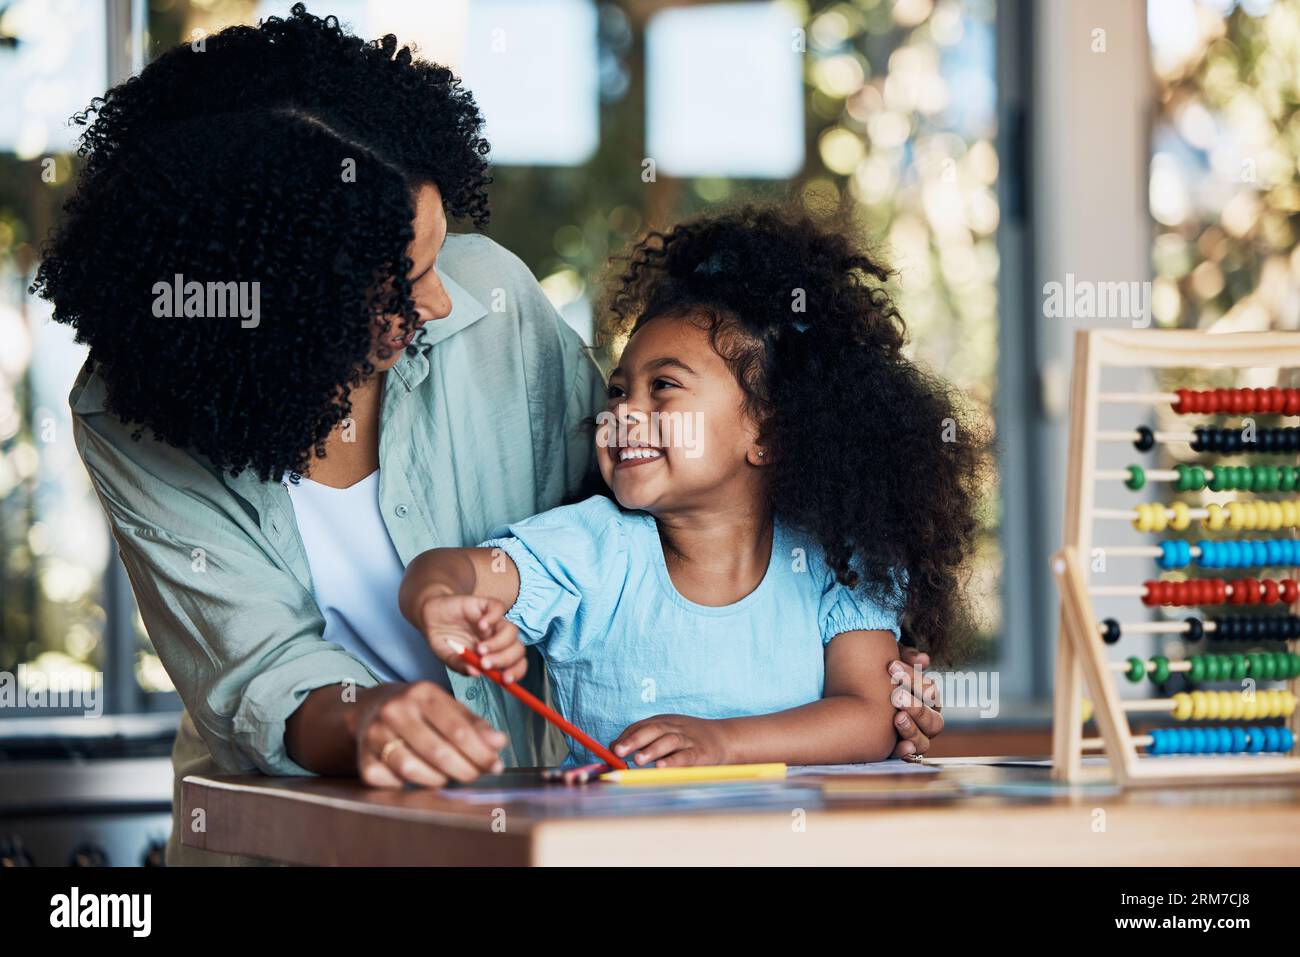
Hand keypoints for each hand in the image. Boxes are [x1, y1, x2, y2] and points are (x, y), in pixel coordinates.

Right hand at [354, 681, 507, 787]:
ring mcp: (375, 734)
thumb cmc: (418, 709)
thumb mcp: (447, 706)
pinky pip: (392, 782)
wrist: (369, 709)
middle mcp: (395, 710)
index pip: (458, 729)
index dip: (481, 752)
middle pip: (438, 752)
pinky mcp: (363, 758)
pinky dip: (411, 785)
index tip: (496, 765)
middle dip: (466, 770)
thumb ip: (474, 724)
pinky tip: (422, 778)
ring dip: (440, 780)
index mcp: (422, 693)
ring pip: (414, 770)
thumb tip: (499, 743)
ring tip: (451, 777)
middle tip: (478, 775)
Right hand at [417, 594, 526, 682]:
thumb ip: (461, 666)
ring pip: (511, 631)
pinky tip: (480, 625)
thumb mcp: (449, 658)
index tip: (505, 679)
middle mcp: (498, 638)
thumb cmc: (444, 639)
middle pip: (517, 649)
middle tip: (485, 664)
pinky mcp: (484, 605)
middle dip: (504, 659)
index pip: (516, 664)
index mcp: (495, 654)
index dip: (516, 671)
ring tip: (479, 648)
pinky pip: (498, 608)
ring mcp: (493, 622)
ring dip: (498, 643)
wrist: (429, 616)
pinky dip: (493, 617)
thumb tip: (476, 673)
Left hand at [611, 714, 731, 766]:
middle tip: (619, 751)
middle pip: (653, 730)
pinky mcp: (700, 753)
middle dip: (634, 740)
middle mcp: (675, 728)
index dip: (626, 737)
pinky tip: (661, 767)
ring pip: (668, 741)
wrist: (725, 738)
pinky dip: (673, 761)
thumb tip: (612, 747)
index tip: (612, 749)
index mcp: (664, 722)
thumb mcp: (666, 732)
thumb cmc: (689, 738)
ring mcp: (688, 739)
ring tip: (638, 760)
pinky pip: (685, 756)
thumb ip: (642, 738)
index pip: (641, 726)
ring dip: (652, 750)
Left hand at [888, 646, 942, 757]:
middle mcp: (925, 722)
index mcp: (927, 700)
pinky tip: (900, 746)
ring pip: (924, 741)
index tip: (891, 666)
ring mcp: (915, 739)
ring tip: (896, 717)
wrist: (853, 703)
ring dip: (912, 729)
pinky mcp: (899, 752)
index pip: (930, 690)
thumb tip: (923, 659)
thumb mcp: (890, 664)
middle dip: (916, 706)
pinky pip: (909, 757)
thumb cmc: (877, 678)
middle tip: (896, 695)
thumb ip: (905, 657)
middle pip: (932, 719)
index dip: (913, 677)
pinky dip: (905, 752)